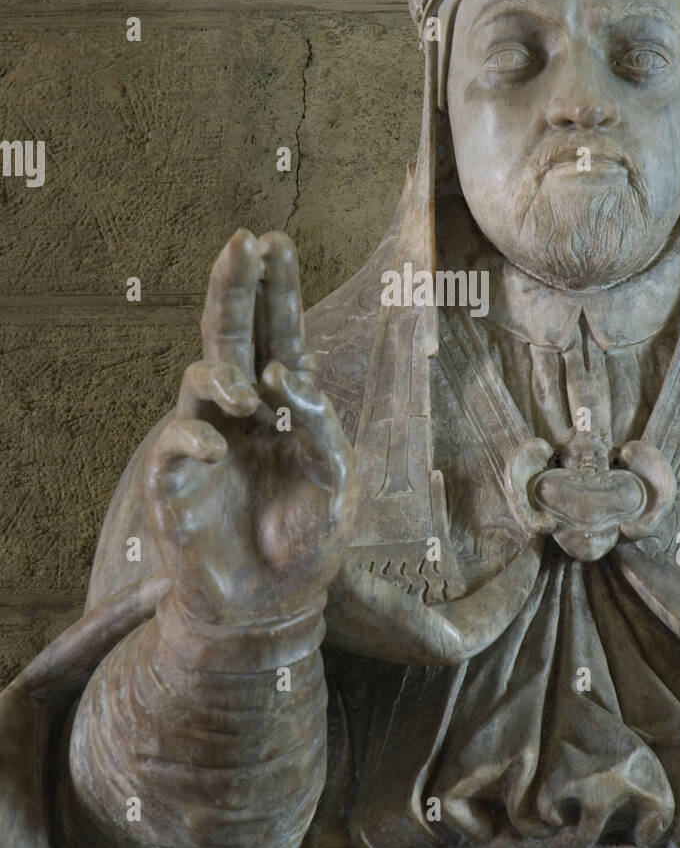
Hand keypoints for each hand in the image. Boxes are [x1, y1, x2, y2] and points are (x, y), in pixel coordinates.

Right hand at [145, 229, 356, 624]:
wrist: (269, 607)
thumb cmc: (306, 539)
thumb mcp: (336, 480)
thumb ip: (322, 424)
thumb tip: (283, 375)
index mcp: (281, 407)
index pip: (278, 336)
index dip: (277, 290)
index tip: (276, 240)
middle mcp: (240, 412)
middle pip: (230, 335)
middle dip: (234, 288)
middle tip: (241, 242)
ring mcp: (204, 440)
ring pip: (198, 376)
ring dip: (222, 372)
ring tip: (247, 394)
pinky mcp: (175, 481)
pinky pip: (175, 440)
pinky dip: (193, 436)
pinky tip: (216, 447)